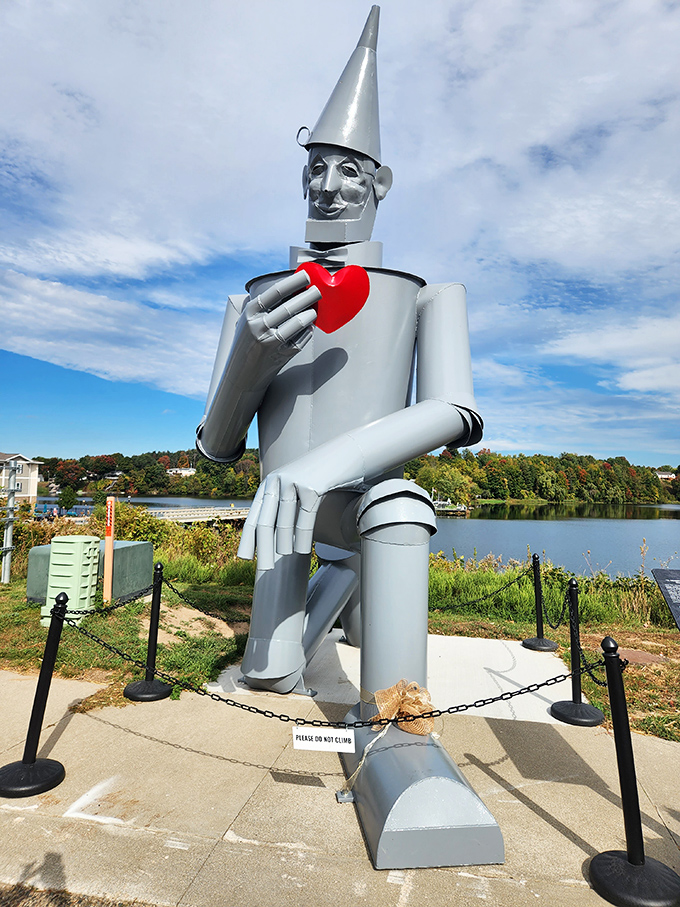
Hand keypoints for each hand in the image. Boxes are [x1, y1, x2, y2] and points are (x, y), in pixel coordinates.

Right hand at [234, 271, 320, 381]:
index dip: (293, 282)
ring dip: (310, 314)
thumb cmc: (246, 343)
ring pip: (297, 323)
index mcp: (250, 313)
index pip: (276, 292)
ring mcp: (270, 342)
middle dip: (307, 296)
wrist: (241, 374)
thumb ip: (262, 306)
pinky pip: (300, 340)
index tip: (306, 276)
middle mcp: (259, 326)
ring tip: (315, 309)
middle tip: (317, 291)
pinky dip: (307, 332)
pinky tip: (310, 327)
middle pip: (289, 306)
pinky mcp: (280, 356)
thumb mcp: (247, 320)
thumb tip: (288, 289)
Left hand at [238, 438, 363, 569]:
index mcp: (270, 483)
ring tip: (284, 558)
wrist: (346, 453)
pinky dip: (302, 536)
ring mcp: (294, 482)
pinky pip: (305, 517)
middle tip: (264, 568)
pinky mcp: (312, 486)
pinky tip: (302, 549)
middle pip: (266, 522)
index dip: (248, 538)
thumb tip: (275, 536)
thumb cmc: (321, 474)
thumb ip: (283, 504)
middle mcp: (277, 481)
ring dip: (282, 543)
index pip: (255, 516)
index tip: (245, 558)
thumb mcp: (296, 485)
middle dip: (264, 548)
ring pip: (284, 521)